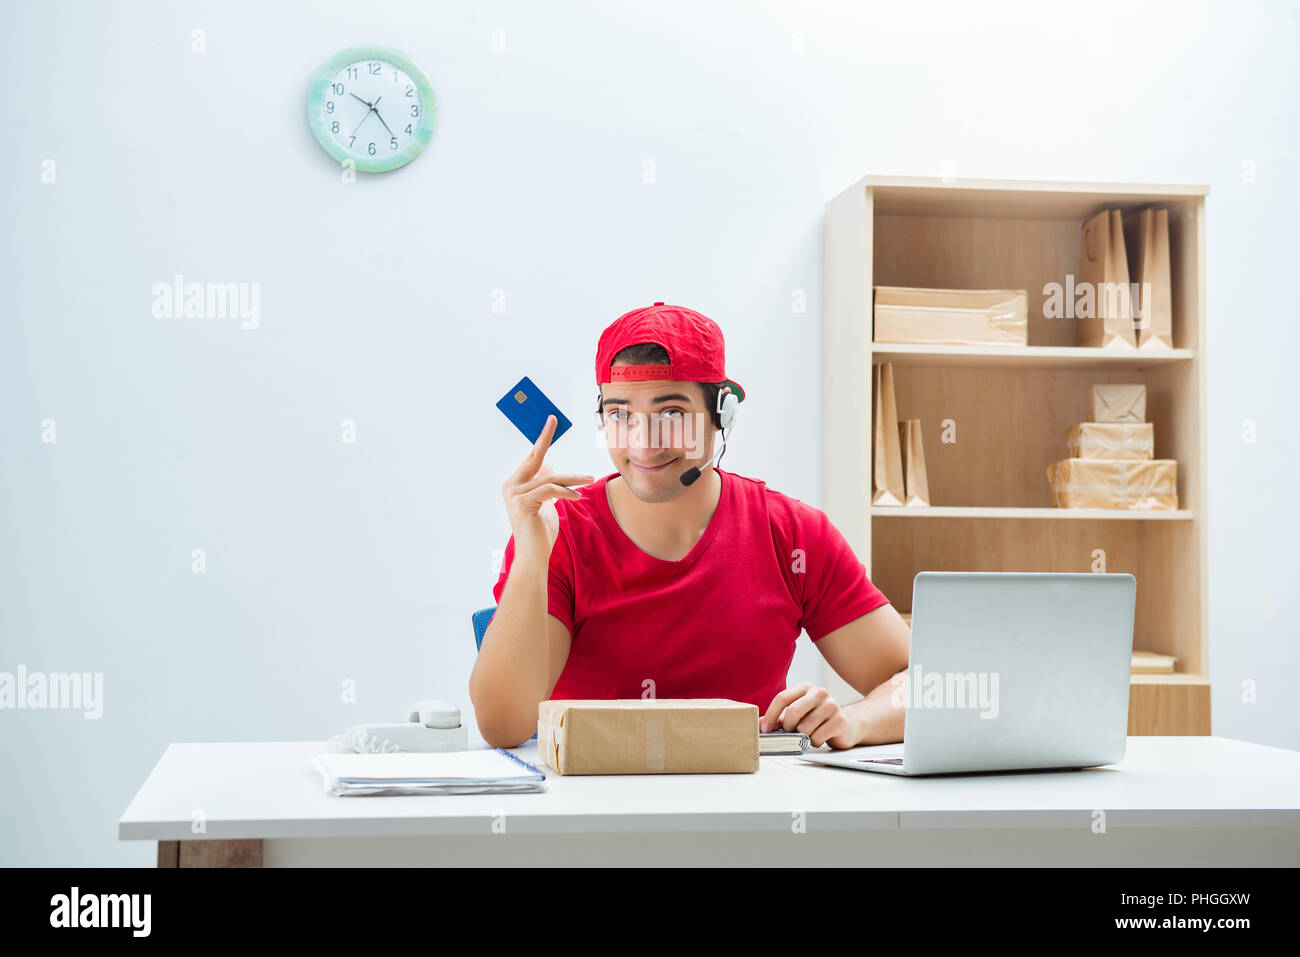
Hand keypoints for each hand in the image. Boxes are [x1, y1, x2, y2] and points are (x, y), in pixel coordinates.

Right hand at [501, 414, 593, 561]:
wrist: (533, 556)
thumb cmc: (540, 532)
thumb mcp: (545, 504)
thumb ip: (545, 486)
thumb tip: (547, 467)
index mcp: (515, 484)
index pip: (532, 459)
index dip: (541, 439)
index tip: (550, 421)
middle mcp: (511, 486)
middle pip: (536, 460)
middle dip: (544, 437)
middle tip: (553, 419)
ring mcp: (514, 494)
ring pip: (549, 477)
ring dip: (572, 477)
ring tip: (589, 478)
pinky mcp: (522, 503)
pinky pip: (550, 490)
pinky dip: (566, 491)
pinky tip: (576, 496)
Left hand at [761, 682, 857, 748]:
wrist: (848, 724)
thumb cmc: (818, 720)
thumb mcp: (797, 716)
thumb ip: (778, 718)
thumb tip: (758, 725)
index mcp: (806, 688)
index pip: (782, 698)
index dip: (771, 715)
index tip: (765, 729)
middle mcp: (820, 693)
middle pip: (792, 712)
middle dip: (788, 727)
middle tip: (791, 733)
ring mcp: (831, 705)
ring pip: (804, 727)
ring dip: (803, 737)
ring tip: (809, 734)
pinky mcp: (840, 720)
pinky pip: (817, 737)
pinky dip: (813, 742)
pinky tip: (819, 738)